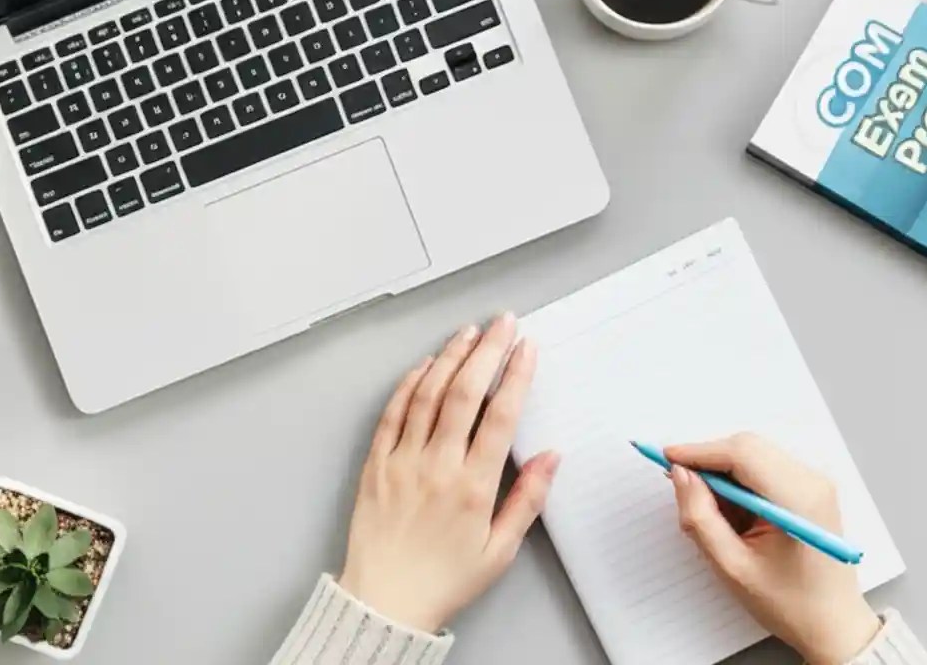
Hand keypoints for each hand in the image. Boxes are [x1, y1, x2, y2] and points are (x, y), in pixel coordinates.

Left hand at [338, 313, 559, 632]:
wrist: (384, 601)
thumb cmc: (442, 580)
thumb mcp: (499, 550)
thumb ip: (527, 500)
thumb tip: (550, 458)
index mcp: (473, 487)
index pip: (500, 415)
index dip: (516, 374)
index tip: (526, 349)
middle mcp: (437, 466)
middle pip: (465, 392)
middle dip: (488, 350)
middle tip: (503, 324)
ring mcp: (402, 461)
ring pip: (428, 394)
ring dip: (451, 357)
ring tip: (468, 334)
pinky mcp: (376, 464)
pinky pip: (393, 413)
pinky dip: (410, 383)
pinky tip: (425, 366)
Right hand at [667, 434, 880, 664]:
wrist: (833, 622)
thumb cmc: (791, 603)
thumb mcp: (732, 566)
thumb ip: (701, 517)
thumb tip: (681, 476)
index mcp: (799, 501)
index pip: (741, 454)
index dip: (699, 451)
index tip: (667, 457)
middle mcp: (813, 482)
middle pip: (747, 447)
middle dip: (708, 460)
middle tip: (681, 484)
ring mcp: (814, 482)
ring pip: (754, 453)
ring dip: (723, 472)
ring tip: (710, 510)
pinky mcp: (809, 487)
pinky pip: (765, 466)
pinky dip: (739, 480)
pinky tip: (732, 512)